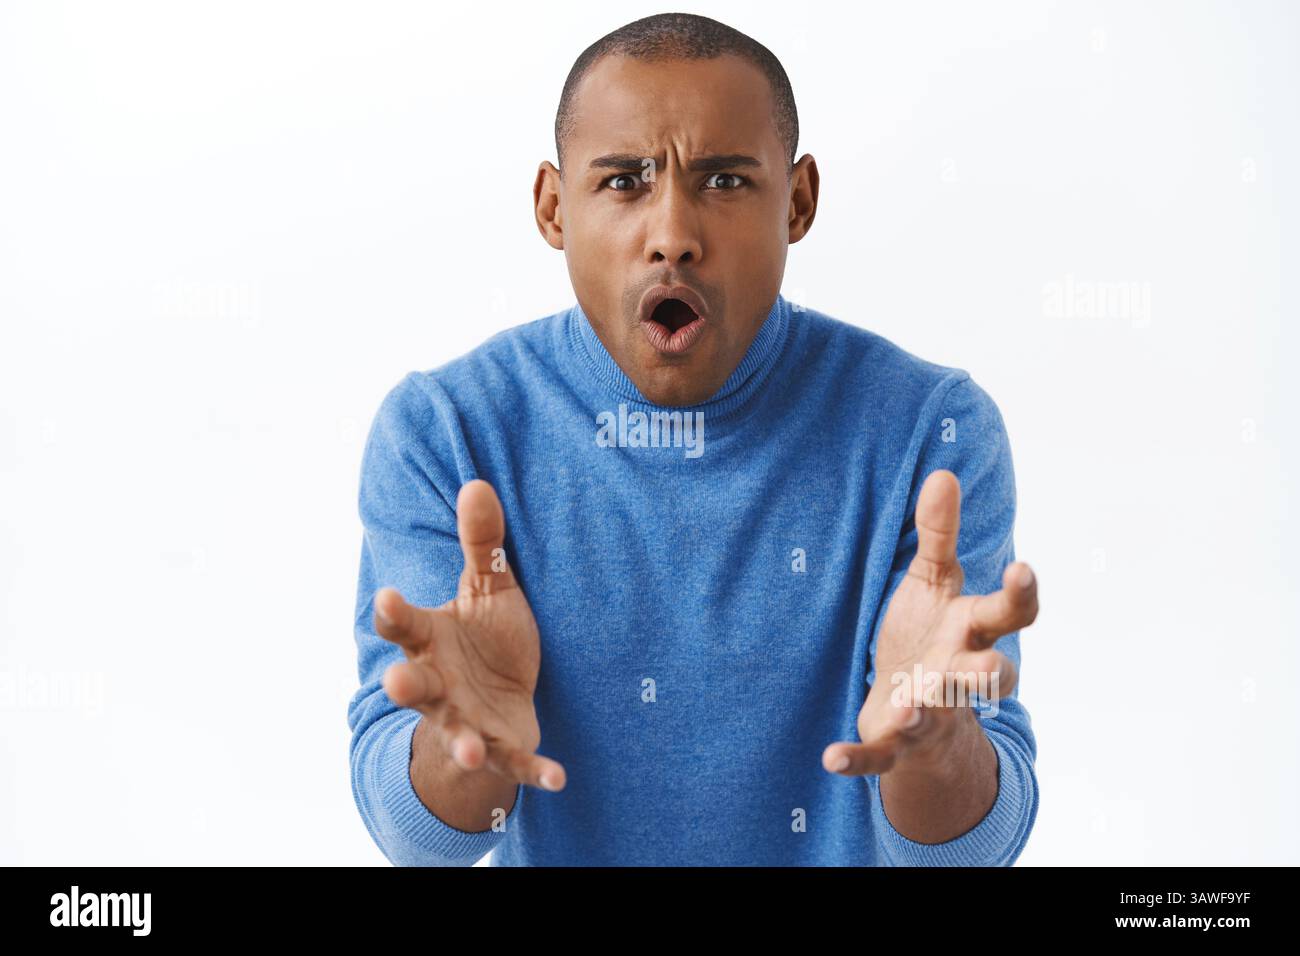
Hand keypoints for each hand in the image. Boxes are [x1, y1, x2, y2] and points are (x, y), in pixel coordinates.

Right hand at [374, 479, 565, 791]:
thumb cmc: (485, 639)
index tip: (388, 595)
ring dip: (462, 745)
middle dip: (404, 686)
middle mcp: (438, 683)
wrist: (500, 699)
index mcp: (430, 640)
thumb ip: (481, 545)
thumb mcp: (487, 590)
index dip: (394, 612)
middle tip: (395, 681)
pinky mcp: (501, 746)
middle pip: (414, 686)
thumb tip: (476, 482)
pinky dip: (534, 771)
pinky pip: (515, 763)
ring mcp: (465, 720)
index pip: (404, 624)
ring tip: (470, 752)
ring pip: (456, 735)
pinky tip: (558, 777)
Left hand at [823, 469, 1038, 775]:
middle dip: (990, 673)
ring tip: (910, 702)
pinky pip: (879, 756)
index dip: (1020, 594)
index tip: (1022, 568)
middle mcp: (957, 674)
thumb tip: (942, 472)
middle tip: (991, 668)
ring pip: (934, 715)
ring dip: (923, 710)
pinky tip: (830, 758)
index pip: (1008, 614)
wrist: (914, 708)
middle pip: (988, 676)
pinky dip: (857, 759)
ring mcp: (928, 712)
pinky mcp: (894, 744)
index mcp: (971, 630)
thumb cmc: (929, 634)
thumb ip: (939, 535)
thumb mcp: (932, 582)